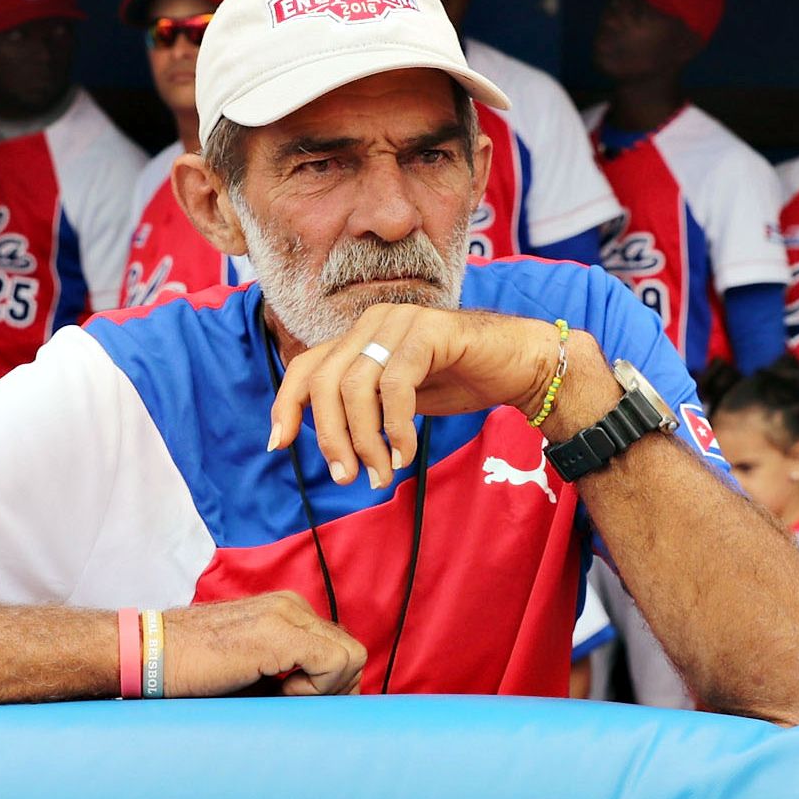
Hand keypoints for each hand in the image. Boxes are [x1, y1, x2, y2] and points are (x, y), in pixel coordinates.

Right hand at [160, 592, 365, 697]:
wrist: (148, 655)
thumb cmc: (192, 672)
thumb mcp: (252, 672)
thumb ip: (289, 676)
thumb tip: (330, 705)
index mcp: (287, 611)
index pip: (341, 651)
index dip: (330, 687)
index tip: (295, 702)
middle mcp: (292, 605)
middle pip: (353, 655)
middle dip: (333, 690)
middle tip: (291, 703)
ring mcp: (287, 614)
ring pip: (351, 658)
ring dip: (323, 689)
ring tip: (278, 694)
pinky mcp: (280, 633)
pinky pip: (335, 664)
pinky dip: (316, 688)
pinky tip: (277, 691)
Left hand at [266, 304, 574, 490]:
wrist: (520, 365)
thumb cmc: (459, 382)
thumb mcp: (398, 399)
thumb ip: (364, 410)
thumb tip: (332, 448)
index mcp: (358, 337)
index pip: (305, 368)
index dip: (286, 405)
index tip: (278, 445)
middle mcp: (372, 323)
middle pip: (324, 383)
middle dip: (331, 437)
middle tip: (348, 477)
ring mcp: (400, 321)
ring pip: (356, 387)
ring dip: (365, 441)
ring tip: (382, 473)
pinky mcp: (430, 331)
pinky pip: (395, 385)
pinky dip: (395, 427)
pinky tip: (405, 454)